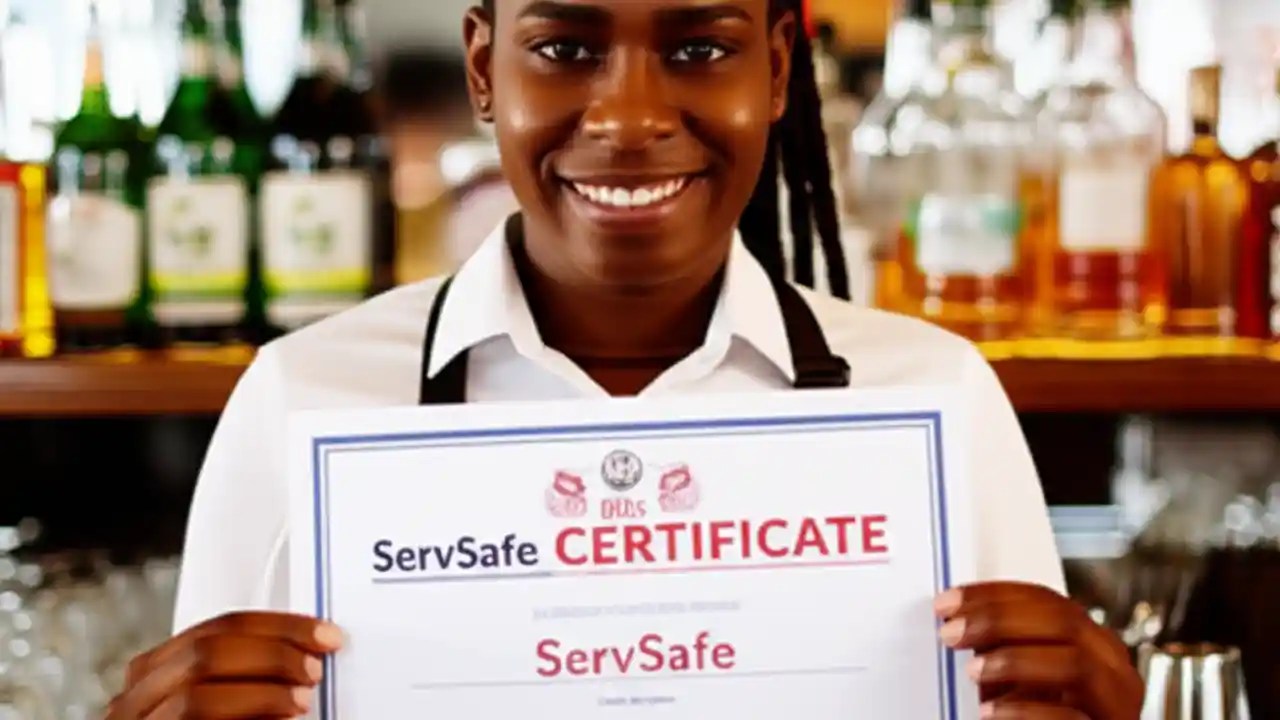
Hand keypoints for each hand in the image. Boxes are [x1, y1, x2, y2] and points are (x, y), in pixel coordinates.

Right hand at [105, 611, 343, 718]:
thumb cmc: (221, 719)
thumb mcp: (227, 697)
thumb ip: (249, 676)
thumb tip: (309, 652)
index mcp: (157, 672)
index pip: (219, 628)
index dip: (279, 626)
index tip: (325, 635)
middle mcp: (137, 698)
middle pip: (204, 653)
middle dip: (271, 654)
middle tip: (315, 668)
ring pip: (195, 696)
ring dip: (261, 693)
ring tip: (302, 700)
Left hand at [934, 582, 1141, 719]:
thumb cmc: (1041, 714)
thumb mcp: (1021, 675)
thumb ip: (1004, 647)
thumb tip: (959, 620)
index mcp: (1090, 642)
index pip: (1046, 601)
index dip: (994, 595)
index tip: (949, 602)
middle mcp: (1110, 667)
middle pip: (1063, 623)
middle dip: (1000, 620)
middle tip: (952, 632)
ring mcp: (1114, 702)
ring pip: (1075, 664)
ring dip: (1014, 661)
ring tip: (972, 671)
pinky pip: (1070, 716)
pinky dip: (1025, 711)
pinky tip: (990, 712)